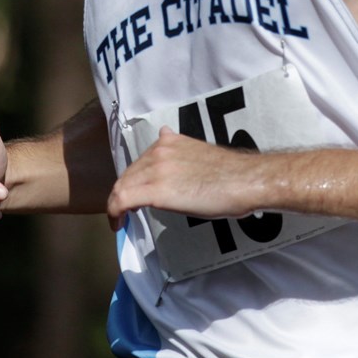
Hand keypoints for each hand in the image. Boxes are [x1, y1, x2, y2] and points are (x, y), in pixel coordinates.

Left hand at [106, 126, 266, 230]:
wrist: (242, 181)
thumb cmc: (228, 173)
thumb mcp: (198, 152)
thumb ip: (178, 150)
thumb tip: (166, 134)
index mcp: (168, 142)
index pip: (140, 162)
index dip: (132, 180)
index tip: (133, 195)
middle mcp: (158, 151)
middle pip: (128, 175)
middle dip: (122, 193)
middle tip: (124, 211)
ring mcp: (156, 169)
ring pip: (122, 187)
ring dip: (116, 204)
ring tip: (119, 219)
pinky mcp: (156, 191)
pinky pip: (123, 200)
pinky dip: (115, 212)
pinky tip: (117, 223)